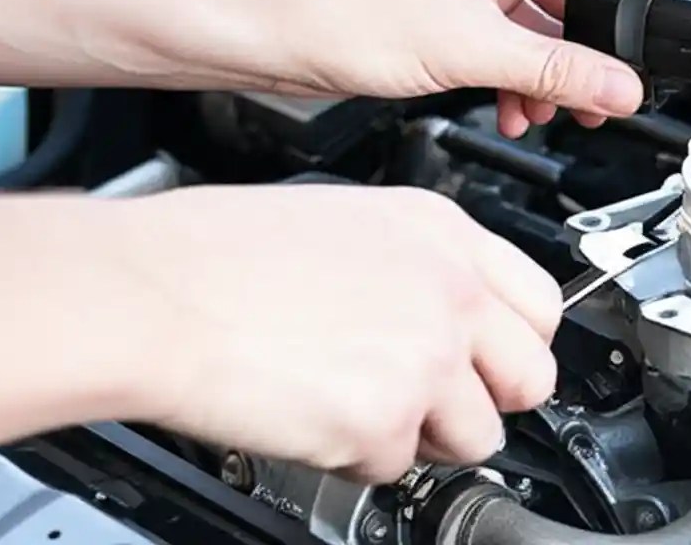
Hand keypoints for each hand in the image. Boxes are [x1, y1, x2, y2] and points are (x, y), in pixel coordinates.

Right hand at [121, 185, 561, 482]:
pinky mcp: (387, 421)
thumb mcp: (345, 223)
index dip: (514, 344)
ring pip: (479, 436)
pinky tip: (312, 415)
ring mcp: (427, 356)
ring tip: (357, 407)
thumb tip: (446, 316)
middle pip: (531, 378)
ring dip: (425, 437)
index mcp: (442, 231)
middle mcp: (451, 289)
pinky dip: (358, 457)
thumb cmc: (215, 254)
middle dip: (487, 401)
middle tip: (434, 401)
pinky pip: (399, 465)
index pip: (540, 304)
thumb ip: (416, 269)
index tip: (493, 361)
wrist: (150, 293)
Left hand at [211, 0, 678, 136]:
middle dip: (595, 41)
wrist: (264, 30)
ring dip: (554, 66)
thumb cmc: (337, 7)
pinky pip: (507, 31)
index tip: (664, 21)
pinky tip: (517, 107)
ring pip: (541, 12)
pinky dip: (519, 70)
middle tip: (611, 87)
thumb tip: (618, 86)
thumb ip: (557, 70)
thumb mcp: (470, 47)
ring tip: (562, 108)